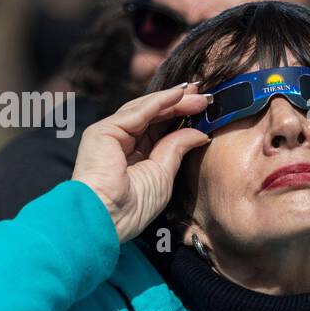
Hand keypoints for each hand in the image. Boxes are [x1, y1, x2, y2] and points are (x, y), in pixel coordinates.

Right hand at [71, 83, 210, 242]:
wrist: (107, 216)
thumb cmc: (132, 206)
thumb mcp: (163, 173)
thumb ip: (177, 148)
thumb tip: (200, 133)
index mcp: (134, 156)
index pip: (160, 129)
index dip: (180, 117)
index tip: (204, 109)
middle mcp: (121, 142)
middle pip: (154, 116)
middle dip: (179, 105)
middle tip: (205, 97)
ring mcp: (111, 134)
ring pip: (146, 110)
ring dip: (173, 100)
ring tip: (198, 94)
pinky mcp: (104, 130)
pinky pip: (137, 111)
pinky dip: (159, 101)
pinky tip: (179, 94)